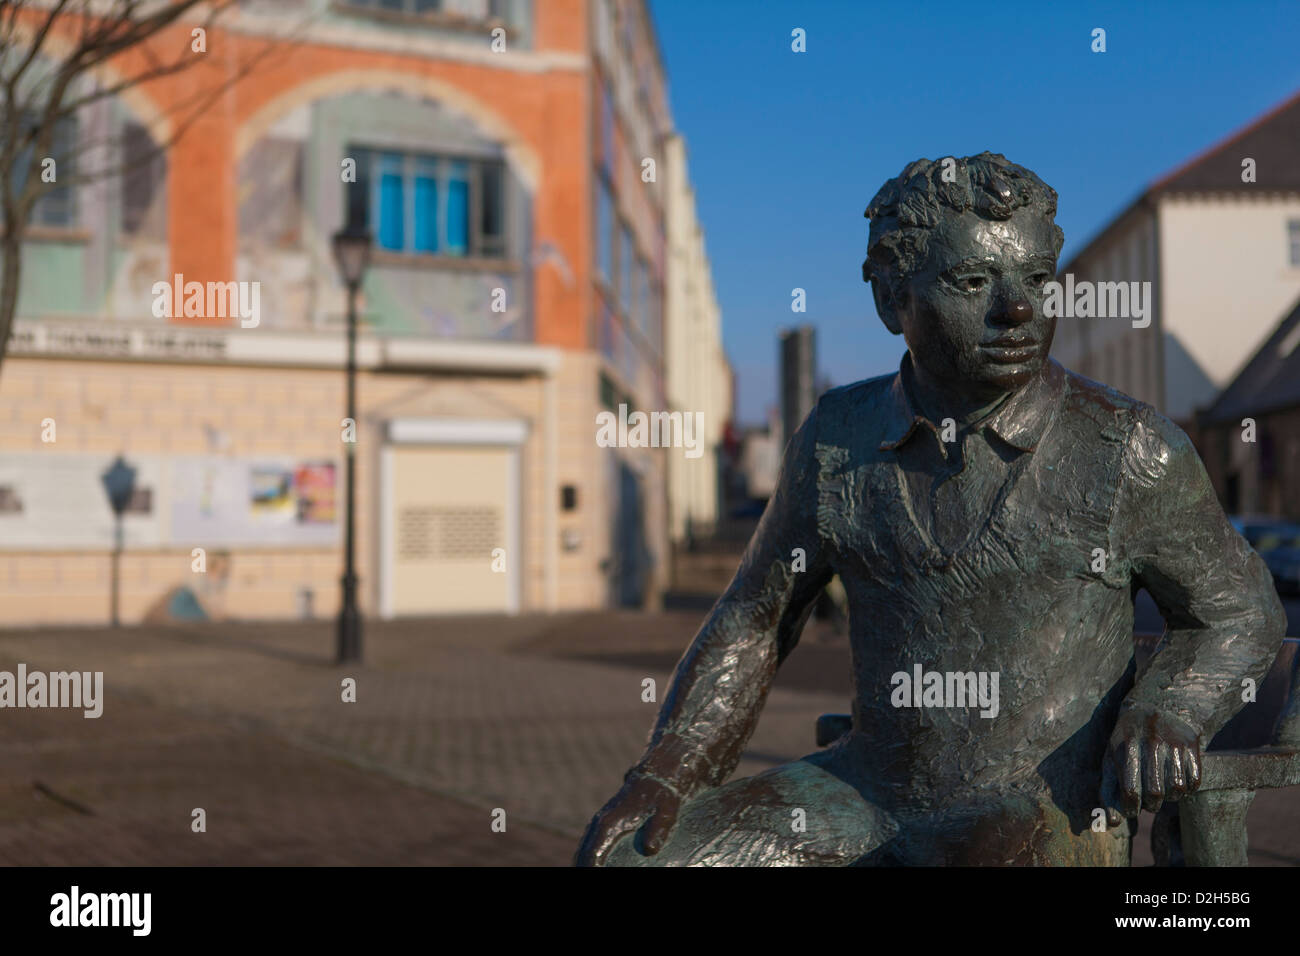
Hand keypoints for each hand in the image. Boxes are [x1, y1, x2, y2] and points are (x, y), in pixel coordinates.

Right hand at [574, 775, 681, 866]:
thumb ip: (658, 830)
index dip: (590, 868)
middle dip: (584, 865)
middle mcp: (601, 821)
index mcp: (610, 823)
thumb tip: (649, 850)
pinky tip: (598, 862)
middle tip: (589, 874)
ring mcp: (603, 819)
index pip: (592, 852)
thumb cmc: (663, 794)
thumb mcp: (666, 811)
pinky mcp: (608, 819)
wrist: (659, 772)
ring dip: (586, 859)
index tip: (591, 875)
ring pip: (586, 845)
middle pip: (584, 851)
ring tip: (592, 869)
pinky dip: (591, 853)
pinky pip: (593, 840)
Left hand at [1101, 706, 1201, 824]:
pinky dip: (1186, 789)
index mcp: (1126, 748)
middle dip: (1150, 805)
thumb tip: (1111, 824)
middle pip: (1155, 793)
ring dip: (1169, 798)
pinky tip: (1175, 780)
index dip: (1131, 808)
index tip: (1131, 808)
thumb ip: (1108, 793)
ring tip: (1161, 789)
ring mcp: (1173, 743)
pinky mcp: (1191, 745)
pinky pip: (1194, 781)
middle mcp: (1150, 743)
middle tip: (1148, 799)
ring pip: (1177, 789)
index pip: (1131, 792)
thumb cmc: (1126, 743)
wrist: (1151, 706)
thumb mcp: (1111, 761)